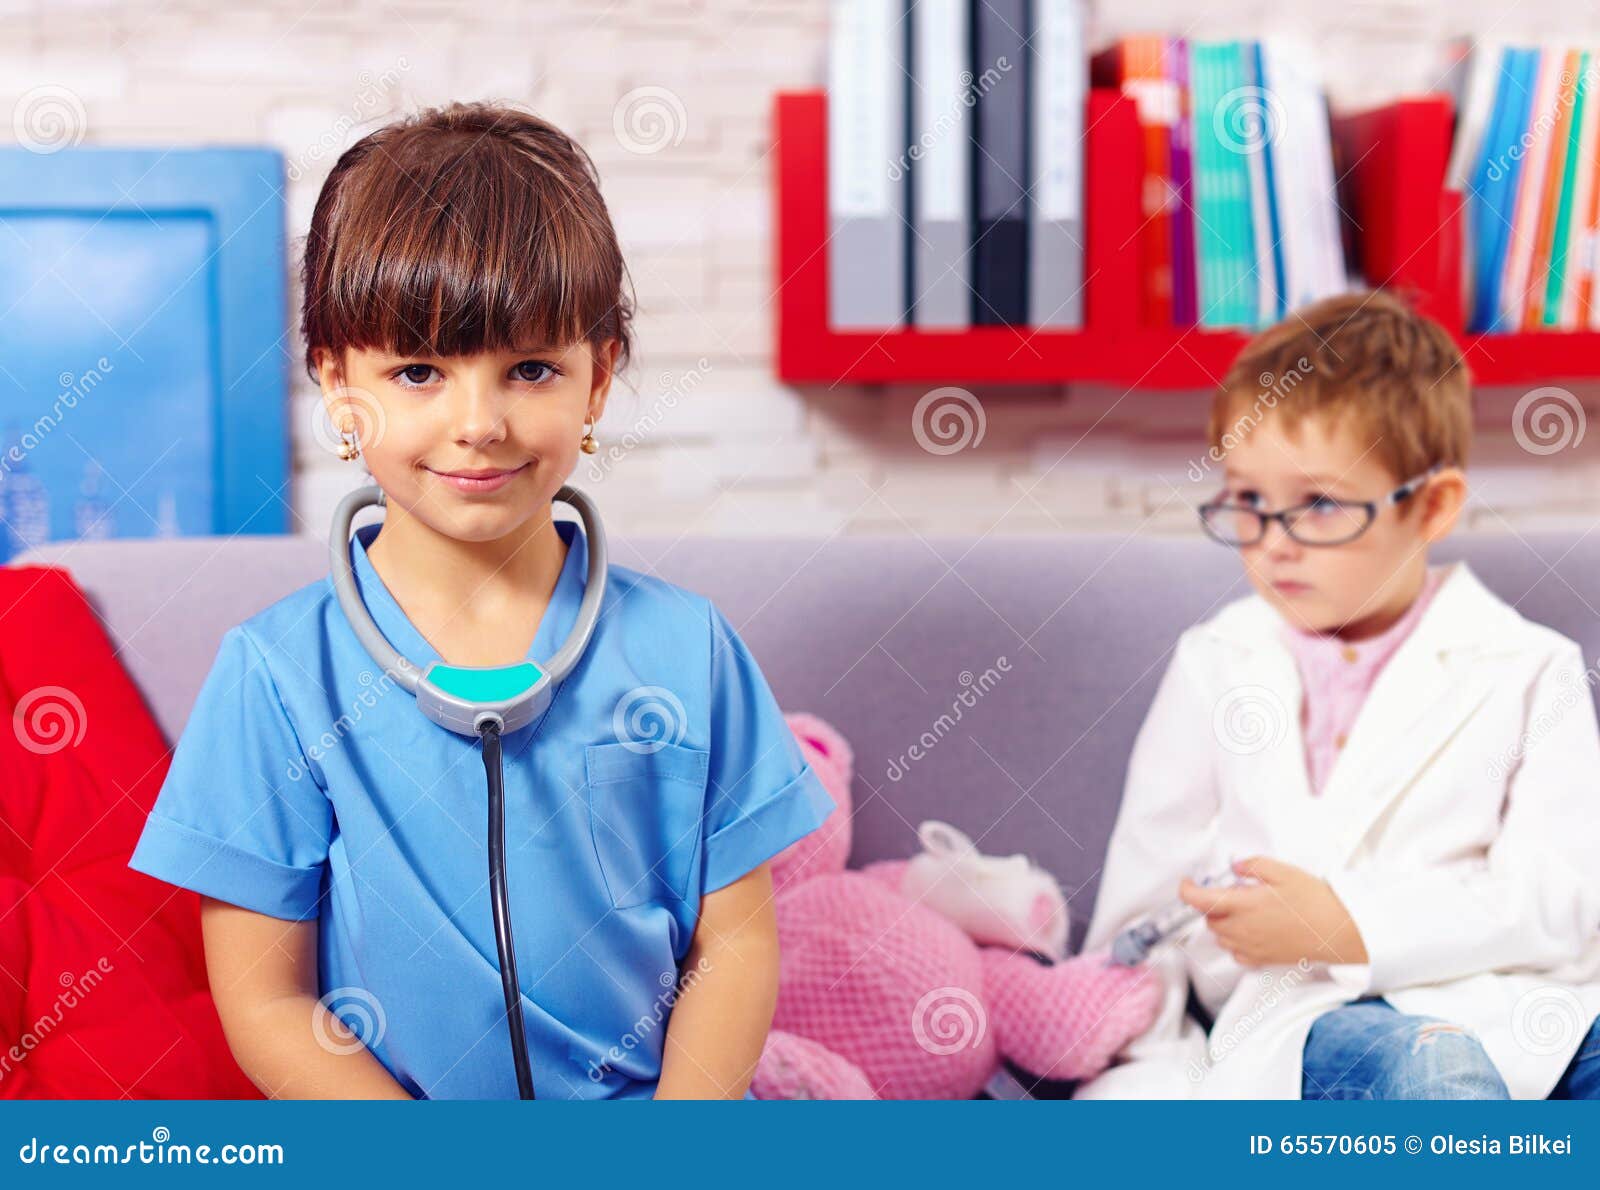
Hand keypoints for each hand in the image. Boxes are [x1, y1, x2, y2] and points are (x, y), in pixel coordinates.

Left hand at [1178, 857, 1367, 967]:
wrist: (1338, 933)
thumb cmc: (1315, 902)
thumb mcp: (1283, 872)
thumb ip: (1253, 866)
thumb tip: (1236, 867)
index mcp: (1243, 905)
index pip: (1199, 901)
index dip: (1187, 891)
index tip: (1188, 883)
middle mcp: (1241, 929)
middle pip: (1209, 919)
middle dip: (1213, 904)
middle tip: (1233, 892)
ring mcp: (1250, 947)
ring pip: (1220, 936)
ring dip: (1224, 922)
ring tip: (1247, 910)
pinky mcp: (1261, 959)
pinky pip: (1236, 952)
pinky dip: (1236, 941)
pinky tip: (1254, 930)